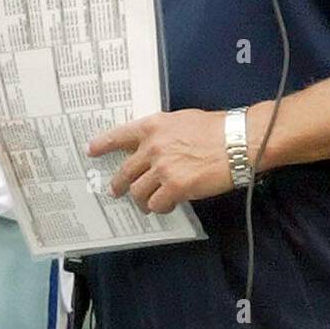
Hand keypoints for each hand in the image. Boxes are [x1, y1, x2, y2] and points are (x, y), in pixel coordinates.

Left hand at [87, 109, 234, 214]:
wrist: (238, 140)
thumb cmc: (216, 128)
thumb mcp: (182, 120)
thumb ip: (164, 133)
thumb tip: (155, 147)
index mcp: (152, 127)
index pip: (118, 136)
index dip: (102, 145)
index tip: (91, 151)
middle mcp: (152, 147)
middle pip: (124, 172)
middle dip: (118, 185)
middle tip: (116, 191)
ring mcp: (162, 168)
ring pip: (137, 192)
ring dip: (141, 200)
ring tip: (147, 204)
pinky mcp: (175, 187)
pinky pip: (157, 203)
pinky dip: (160, 207)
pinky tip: (167, 205)